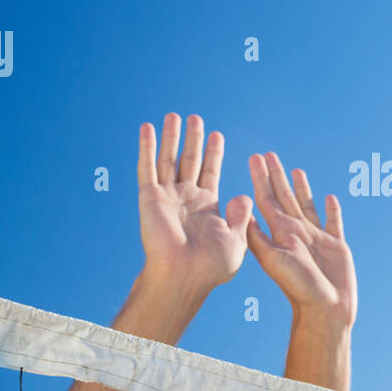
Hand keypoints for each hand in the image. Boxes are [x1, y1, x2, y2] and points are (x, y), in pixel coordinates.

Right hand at [137, 113, 251, 289]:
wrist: (184, 275)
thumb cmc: (211, 266)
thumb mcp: (237, 240)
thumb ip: (241, 216)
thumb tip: (244, 196)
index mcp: (207, 207)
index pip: (210, 172)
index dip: (213, 153)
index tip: (217, 135)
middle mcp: (186, 199)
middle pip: (189, 161)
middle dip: (193, 140)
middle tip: (196, 118)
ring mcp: (167, 197)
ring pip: (169, 159)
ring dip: (171, 137)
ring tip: (174, 115)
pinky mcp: (150, 197)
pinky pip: (147, 167)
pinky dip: (146, 147)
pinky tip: (147, 128)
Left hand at [246, 152, 356, 329]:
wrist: (324, 309)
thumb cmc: (298, 287)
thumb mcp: (272, 259)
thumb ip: (258, 235)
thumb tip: (241, 209)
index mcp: (280, 232)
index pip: (266, 199)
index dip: (260, 178)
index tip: (254, 158)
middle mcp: (296, 232)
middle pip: (284, 198)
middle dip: (275, 176)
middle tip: (268, 154)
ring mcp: (316, 238)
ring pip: (306, 206)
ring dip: (301, 188)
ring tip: (296, 169)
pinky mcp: (336, 245)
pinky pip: (333, 222)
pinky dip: (332, 210)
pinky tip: (329, 198)